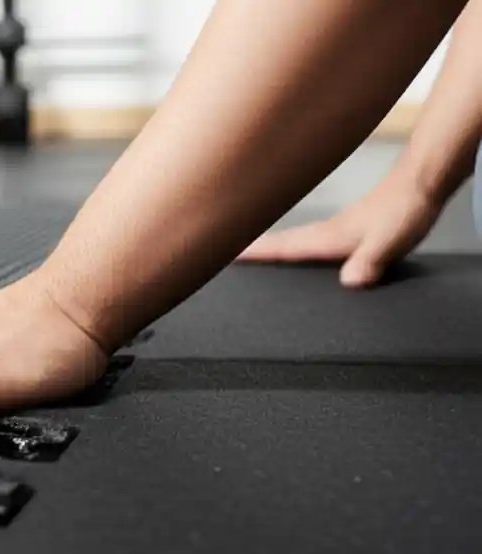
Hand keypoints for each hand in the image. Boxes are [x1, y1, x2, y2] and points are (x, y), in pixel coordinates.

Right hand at [237, 173, 442, 287]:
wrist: (421, 184)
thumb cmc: (405, 212)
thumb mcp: (389, 241)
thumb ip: (369, 260)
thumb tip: (349, 282)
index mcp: (328, 238)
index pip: (283, 248)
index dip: (254, 253)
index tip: (224, 256)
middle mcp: (324, 233)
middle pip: (279, 243)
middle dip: (250, 249)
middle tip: (219, 252)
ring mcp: (334, 230)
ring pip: (291, 240)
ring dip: (268, 246)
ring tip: (247, 254)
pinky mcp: (345, 229)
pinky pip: (307, 239)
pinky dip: (290, 244)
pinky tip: (296, 250)